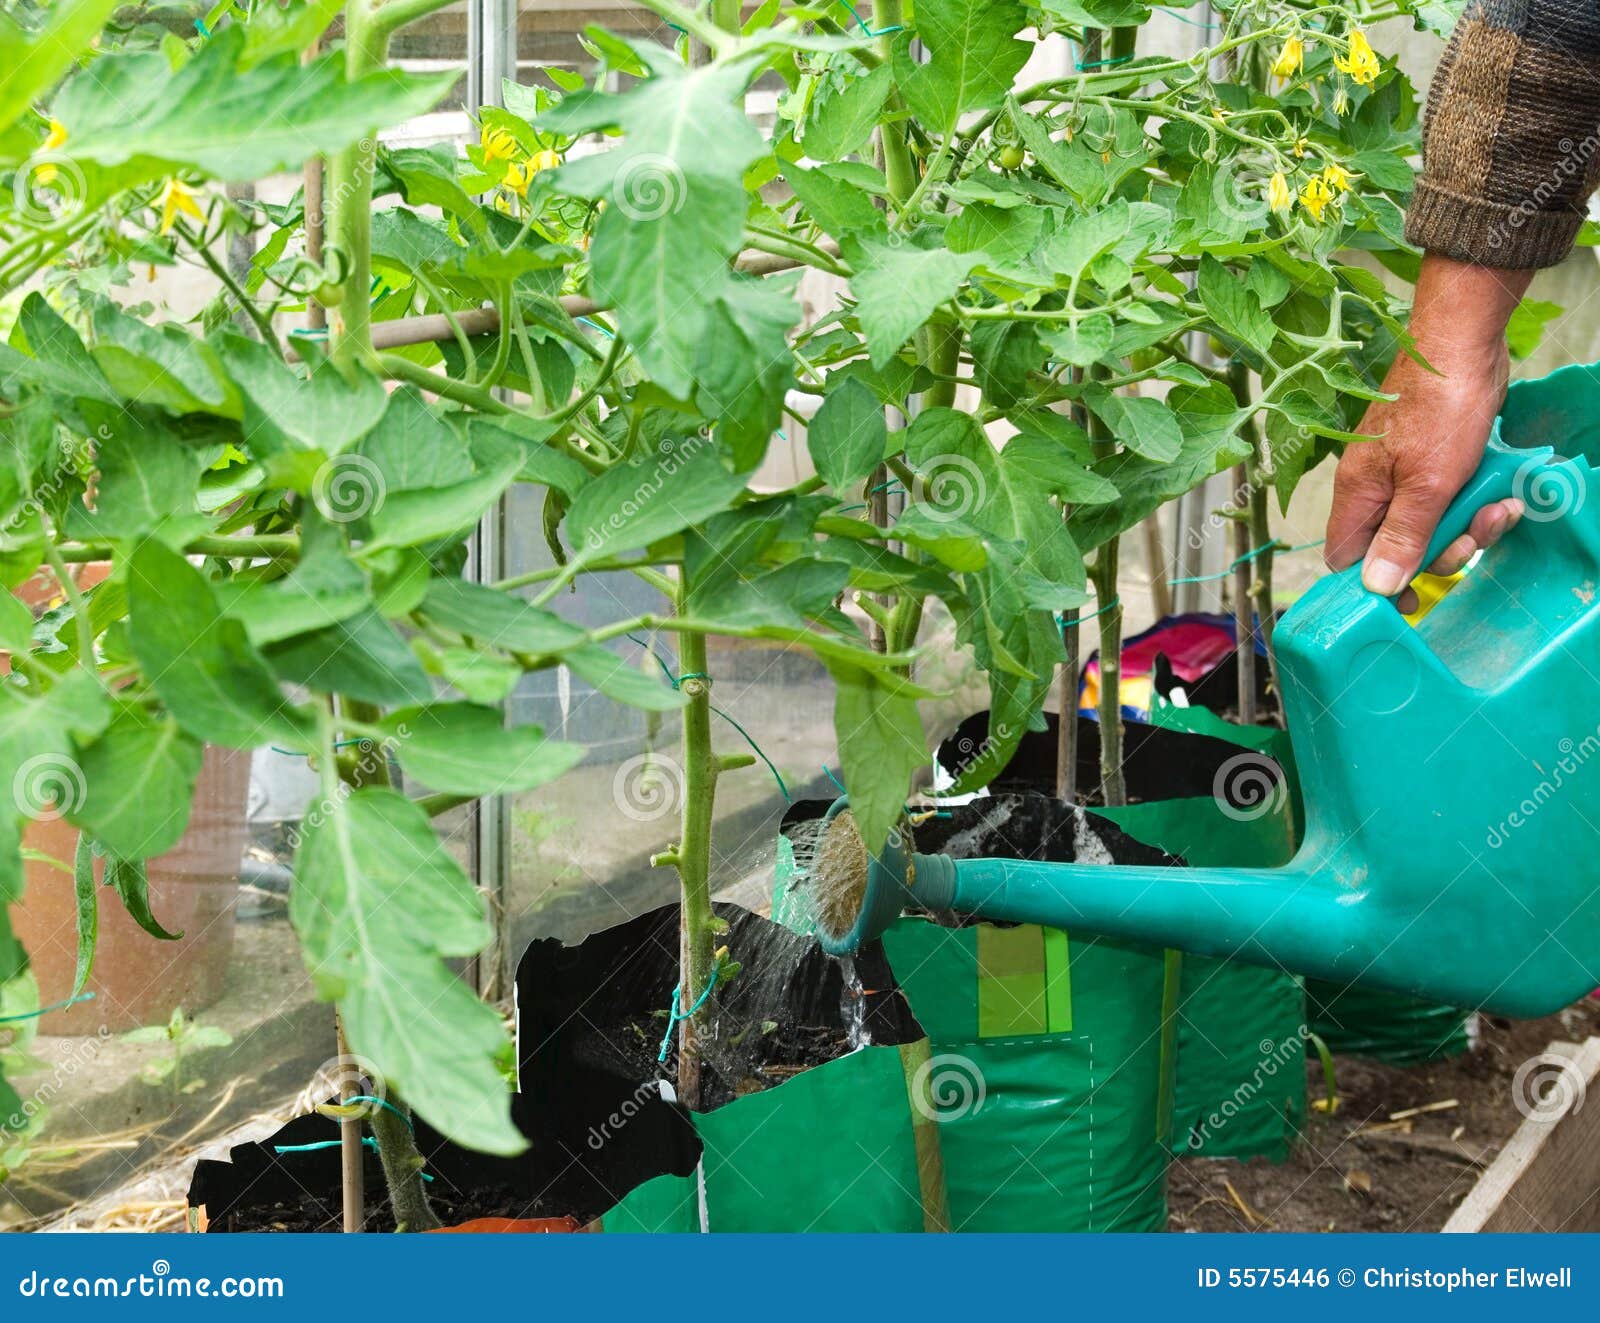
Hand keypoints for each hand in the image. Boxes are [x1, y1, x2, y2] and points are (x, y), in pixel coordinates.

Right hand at [1325, 255, 1531, 602]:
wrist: (1465, 341)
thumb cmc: (1441, 405)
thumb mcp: (1428, 482)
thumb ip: (1403, 537)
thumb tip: (1375, 587)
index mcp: (1359, 495)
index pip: (1347, 559)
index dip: (1375, 585)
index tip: (1411, 600)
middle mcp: (1376, 489)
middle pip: (1398, 549)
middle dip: (1444, 550)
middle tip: (1475, 533)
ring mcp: (1406, 474)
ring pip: (1432, 526)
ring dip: (1470, 526)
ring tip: (1499, 505)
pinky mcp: (1434, 462)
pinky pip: (1450, 501)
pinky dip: (1477, 502)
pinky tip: (1501, 491)